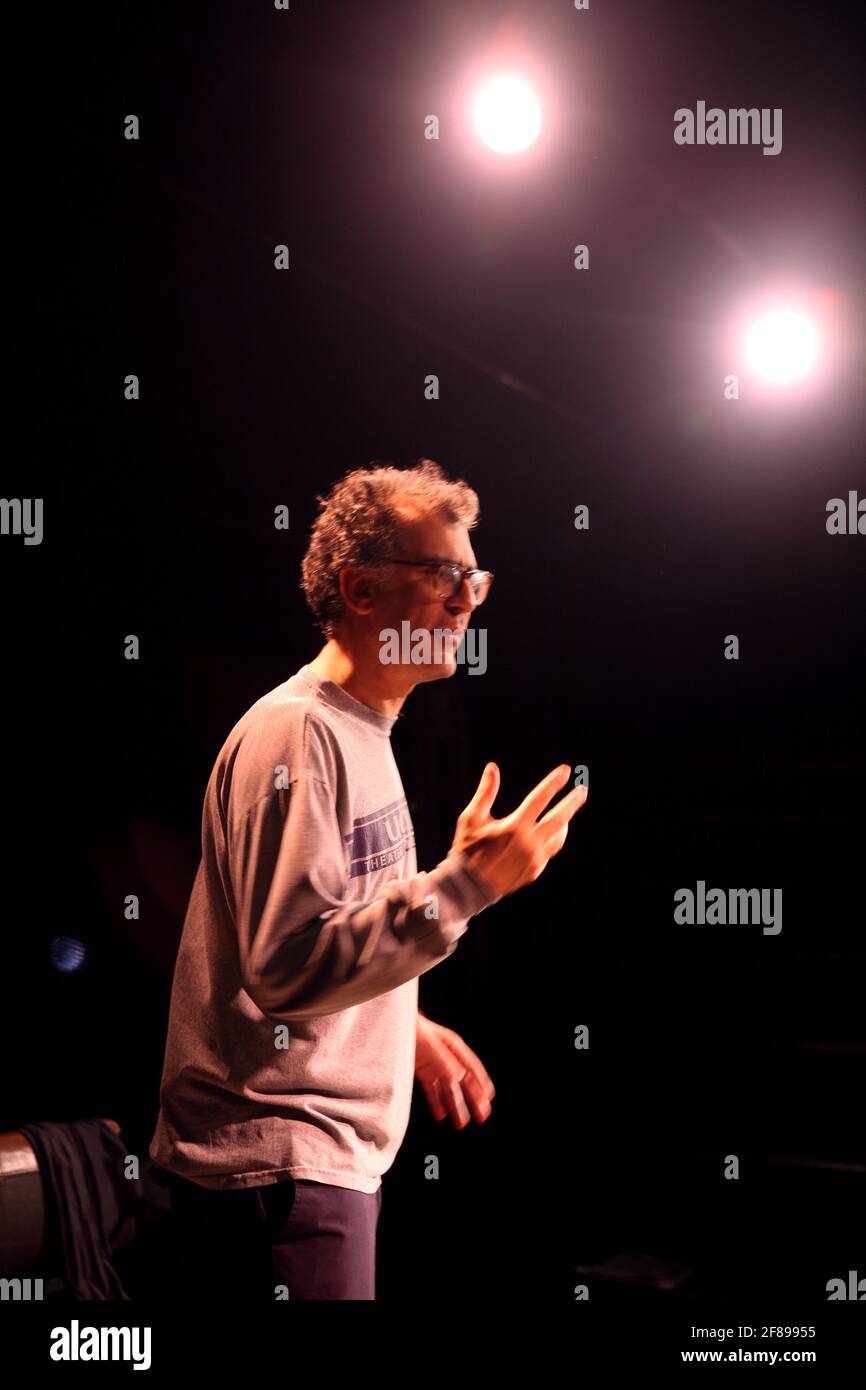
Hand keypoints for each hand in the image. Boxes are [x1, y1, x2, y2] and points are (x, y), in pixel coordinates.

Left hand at [414, 1016, 494, 1128]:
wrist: (390, 1027)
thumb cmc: (412, 1031)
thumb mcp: (433, 1048)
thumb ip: (448, 1065)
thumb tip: (462, 1080)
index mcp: (454, 1047)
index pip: (472, 1069)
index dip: (482, 1084)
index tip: (489, 1099)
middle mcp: (446, 1057)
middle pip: (463, 1082)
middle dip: (473, 1100)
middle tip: (481, 1116)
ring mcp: (433, 1064)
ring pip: (448, 1089)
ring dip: (455, 1106)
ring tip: (461, 1123)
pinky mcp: (421, 1071)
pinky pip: (432, 1090)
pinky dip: (437, 1103)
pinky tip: (440, 1115)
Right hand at [450, 763, 587, 899]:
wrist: (468, 886)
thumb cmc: (468, 849)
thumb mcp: (471, 818)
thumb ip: (485, 793)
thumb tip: (492, 768)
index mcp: (514, 827)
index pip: (539, 799)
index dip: (553, 783)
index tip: (565, 771)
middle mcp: (529, 844)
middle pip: (559, 819)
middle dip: (572, 803)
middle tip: (582, 791)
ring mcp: (534, 860)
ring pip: (558, 838)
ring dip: (563, 824)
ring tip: (565, 815)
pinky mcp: (534, 872)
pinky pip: (547, 853)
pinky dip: (548, 841)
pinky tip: (544, 836)